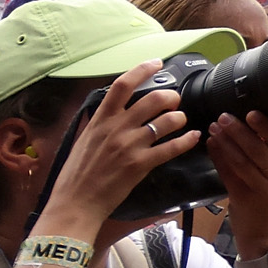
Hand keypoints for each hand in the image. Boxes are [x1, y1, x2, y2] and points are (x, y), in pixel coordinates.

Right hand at [37, 64, 206, 236]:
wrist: (74, 204)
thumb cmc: (76, 175)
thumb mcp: (83, 141)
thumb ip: (99, 123)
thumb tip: (110, 108)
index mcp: (100, 120)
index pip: (122, 85)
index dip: (142, 70)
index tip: (156, 62)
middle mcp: (116, 129)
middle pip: (153, 99)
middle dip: (171, 96)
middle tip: (175, 101)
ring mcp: (130, 146)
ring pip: (167, 121)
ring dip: (180, 118)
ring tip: (181, 120)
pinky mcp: (140, 164)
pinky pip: (172, 147)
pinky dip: (187, 140)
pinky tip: (193, 137)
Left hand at [210, 112, 267, 253]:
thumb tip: (264, 114)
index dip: (264, 125)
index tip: (250, 111)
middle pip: (258, 148)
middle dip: (239, 131)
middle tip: (223, 116)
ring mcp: (262, 188)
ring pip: (241, 160)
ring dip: (225, 142)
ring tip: (213, 128)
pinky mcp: (243, 198)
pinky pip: (228, 174)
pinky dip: (218, 158)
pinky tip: (211, 145)